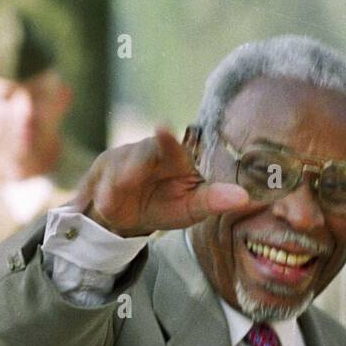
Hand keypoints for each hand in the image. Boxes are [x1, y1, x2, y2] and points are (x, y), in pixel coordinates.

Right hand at [72, 127, 257, 237]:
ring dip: (118, 178)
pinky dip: (102, 194)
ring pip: (120, 166)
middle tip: (141, 158)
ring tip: (115, 192)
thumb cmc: (165, 205)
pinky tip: (103, 203)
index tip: (161, 128)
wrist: (127, 216)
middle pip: (143, 151)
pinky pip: (101, 184)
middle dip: (137, 157)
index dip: (165, 139)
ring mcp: (122, 161)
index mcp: (174, 159)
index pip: (172, 147)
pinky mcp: (101, 174)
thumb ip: (214, 201)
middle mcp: (148, 153)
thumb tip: (245, 197)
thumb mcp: (191, 209)